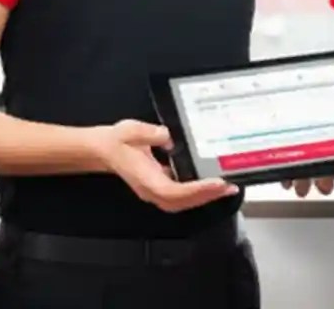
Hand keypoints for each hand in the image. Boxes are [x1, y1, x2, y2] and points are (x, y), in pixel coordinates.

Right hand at [95, 119, 237, 212]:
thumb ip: (151, 134)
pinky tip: (211, 184)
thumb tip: (169, 137)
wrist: (104, 149)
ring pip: (183, 202)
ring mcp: (156, 191)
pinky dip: (198, 192)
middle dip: (207, 196)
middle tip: (230, 187)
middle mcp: (152, 190)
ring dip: (205, 197)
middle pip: (183, 202)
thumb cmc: (117, 141)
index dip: (196, 190)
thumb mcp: (131, 130)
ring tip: (226, 188)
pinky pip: (182, 196)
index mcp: (145, 179)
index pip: (174, 191)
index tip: (215, 183)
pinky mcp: (160, 187)